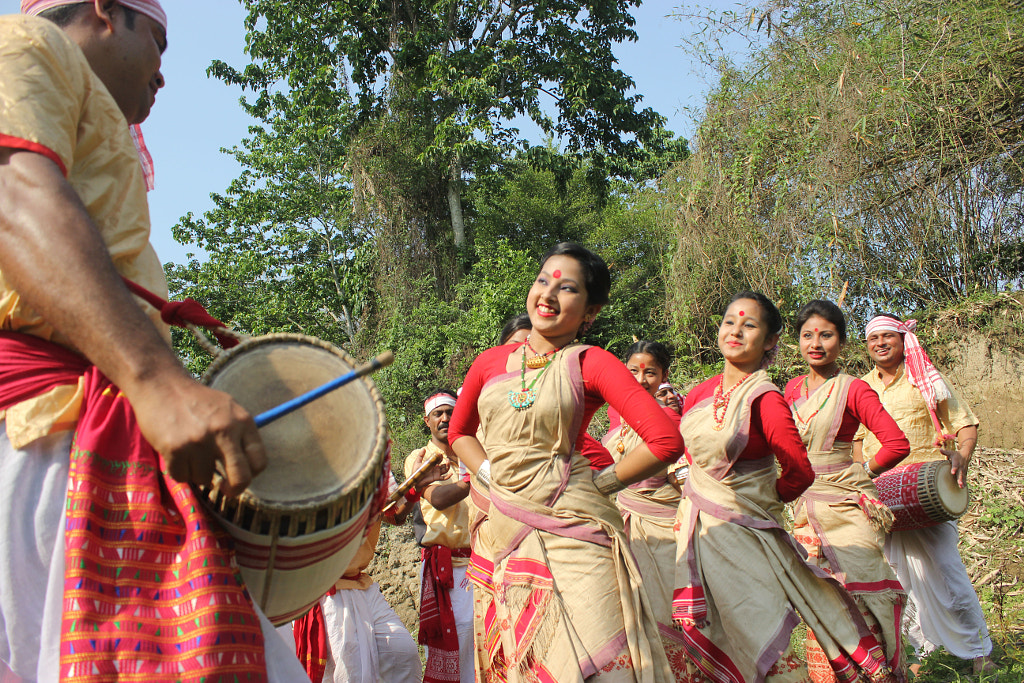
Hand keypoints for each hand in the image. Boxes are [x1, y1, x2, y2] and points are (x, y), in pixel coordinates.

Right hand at [129, 372, 266, 496]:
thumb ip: (239, 434)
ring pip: (205, 478)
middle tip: (226, 489)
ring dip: (197, 471)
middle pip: (241, 478)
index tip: (242, 477)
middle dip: (234, 489)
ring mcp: (199, 441)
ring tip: (189, 451)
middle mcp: (224, 431)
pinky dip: (178, 470)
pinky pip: (182, 476)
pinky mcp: (175, 449)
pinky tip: (175, 452)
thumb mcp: (228, 408)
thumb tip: (247, 469)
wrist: (161, 384)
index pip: (259, 460)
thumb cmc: (196, 400)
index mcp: (242, 421)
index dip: (252, 474)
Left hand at [407, 448, 449, 488]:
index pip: (439, 460)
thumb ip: (420, 455)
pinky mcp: (436, 478)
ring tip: (448, 462)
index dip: (440, 457)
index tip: (440, 454)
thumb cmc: (416, 471)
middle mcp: (436, 468)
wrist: (415, 480)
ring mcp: (437, 473)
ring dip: (448, 466)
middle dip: (446, 461)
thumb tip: (423, 448)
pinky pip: (444, 478)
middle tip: (446, 458)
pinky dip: (448, 476)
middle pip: (444, 464)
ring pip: (445, 470)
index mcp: (432, 464)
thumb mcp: (417, 462)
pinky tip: (451, 474)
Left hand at [942, 442, 969, 488]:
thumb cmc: (956, 454)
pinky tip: (962, 487)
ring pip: (963, 476)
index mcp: (957, 461)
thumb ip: (945, 452)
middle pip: (960, 473)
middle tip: (959, 483)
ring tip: (961, 486)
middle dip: (960, 478)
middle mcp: (961, 466)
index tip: (952, 472)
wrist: (966, 454)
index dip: (954, 469)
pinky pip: (965, 478)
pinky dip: (964, 482)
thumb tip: (940, 449)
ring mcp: (963, 470)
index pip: (955, 465)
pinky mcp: (965, 472)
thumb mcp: (951, 452)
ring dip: (962, 481)